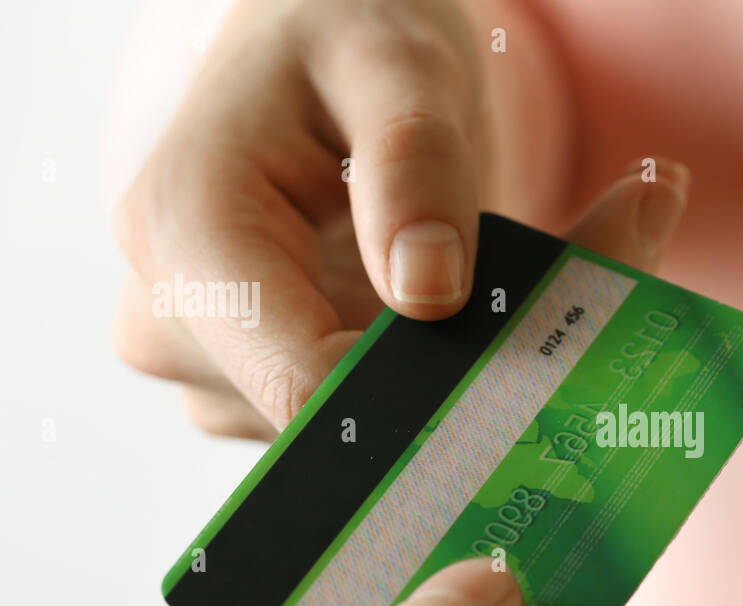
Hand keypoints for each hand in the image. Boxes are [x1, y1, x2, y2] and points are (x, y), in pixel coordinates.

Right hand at [112, 0, 688, 439]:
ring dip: (447, 377)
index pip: (302, 386)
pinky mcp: (261, 377)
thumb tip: (429, 292)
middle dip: (452, 381)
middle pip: (335, 417)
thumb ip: (414, 164)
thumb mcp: (394, 63)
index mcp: (188, 233)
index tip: (528, 367)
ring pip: (355, 425)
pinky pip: (355, 412)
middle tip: (559, 313)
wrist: (319, 44)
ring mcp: (218, 360)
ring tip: (509, 288)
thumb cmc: (342, 29)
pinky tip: (463, 310)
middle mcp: (178, 317)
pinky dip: (424, 375)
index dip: (423, 398)